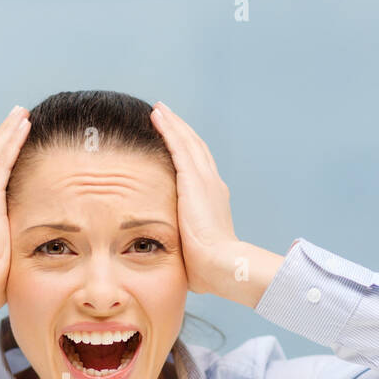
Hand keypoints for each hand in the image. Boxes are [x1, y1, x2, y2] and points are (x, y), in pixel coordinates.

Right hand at [0, 105, 30, 317]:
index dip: (4, 155)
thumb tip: (36, 249)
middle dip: (5, 136)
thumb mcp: (7, 255)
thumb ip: (16, 244)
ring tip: (22, 113)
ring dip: (9, 132)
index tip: (17, 139)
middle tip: (19, 115)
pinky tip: (23, 126)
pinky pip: (1, 163)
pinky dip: (11, 142)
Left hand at [149, 101, 282, 306]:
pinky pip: (179, 146)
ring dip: (173, 123)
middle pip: (195, 148)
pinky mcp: (194, 180)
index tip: (175, 142)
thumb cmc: (208, 269)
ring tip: (159, 110)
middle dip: (181, 131)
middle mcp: (212, 185)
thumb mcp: (194, 252)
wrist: (222, 265)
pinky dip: (169, 128)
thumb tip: (172, 259)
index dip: (187, 153)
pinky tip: (157, 116)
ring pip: (187, 141)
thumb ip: (184, 246)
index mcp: (212, 201)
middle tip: (165, 115)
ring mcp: (204, 180)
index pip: (198, 170)